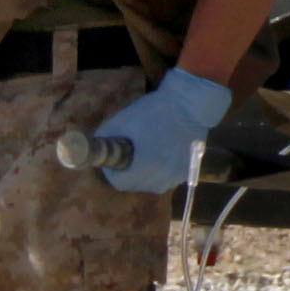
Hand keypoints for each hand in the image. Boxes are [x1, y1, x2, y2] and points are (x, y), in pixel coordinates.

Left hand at [88, 67, 235, 196]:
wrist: (189, 105)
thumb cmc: (153, 111)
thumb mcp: (121, 121)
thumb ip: (105, 138)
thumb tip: (100, 148)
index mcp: (143, 168)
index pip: (119, 183)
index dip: (112, 171)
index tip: (113, 159)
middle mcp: (161, 179)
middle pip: (136, 185)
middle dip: (128, 173)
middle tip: (128, 154)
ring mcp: (176, 177)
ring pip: (152, 184)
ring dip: (145, 174)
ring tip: (146, 154)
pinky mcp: (188, 172)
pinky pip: (167, 179)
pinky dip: (161, 171)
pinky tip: (162, 154)